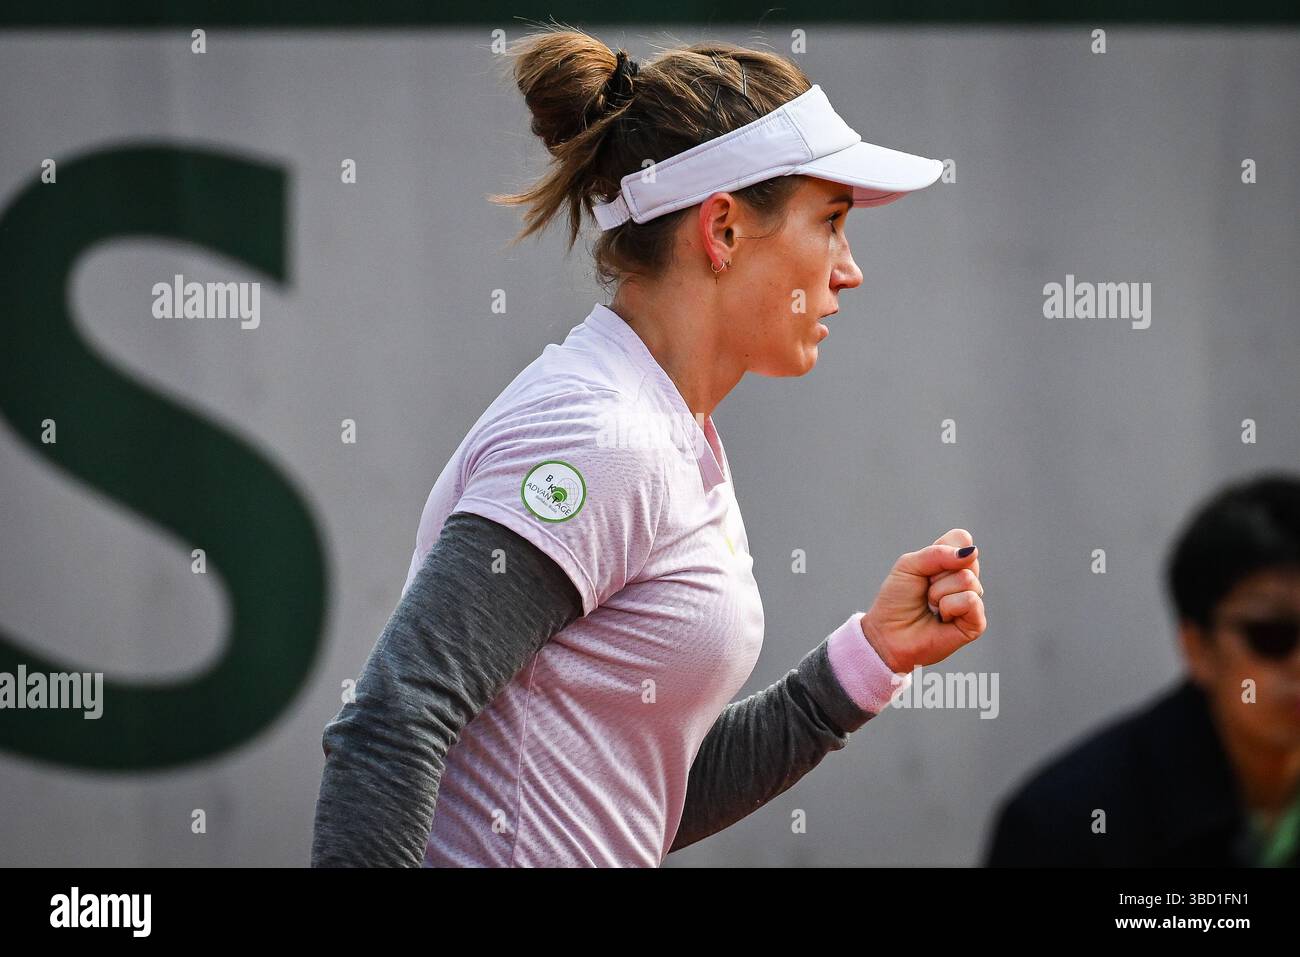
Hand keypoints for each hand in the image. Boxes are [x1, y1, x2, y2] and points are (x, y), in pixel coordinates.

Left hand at [860, 529, 985, 672]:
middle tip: (926, 590)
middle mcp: (965, 579)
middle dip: (937, 573)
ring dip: (939, 593)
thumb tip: (972, 552)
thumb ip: (937, 553)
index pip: (961, 538)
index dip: (940, 550)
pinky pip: (970, 600)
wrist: (888, 634)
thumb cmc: (897, 599)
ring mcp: (972, 600)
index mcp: (951, 562)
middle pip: (967, 558)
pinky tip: (942, 618)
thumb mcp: (909, 565)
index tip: (924, 569)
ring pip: (967, 580)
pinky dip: (949, 607)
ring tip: (931, 606)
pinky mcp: (976, 622)